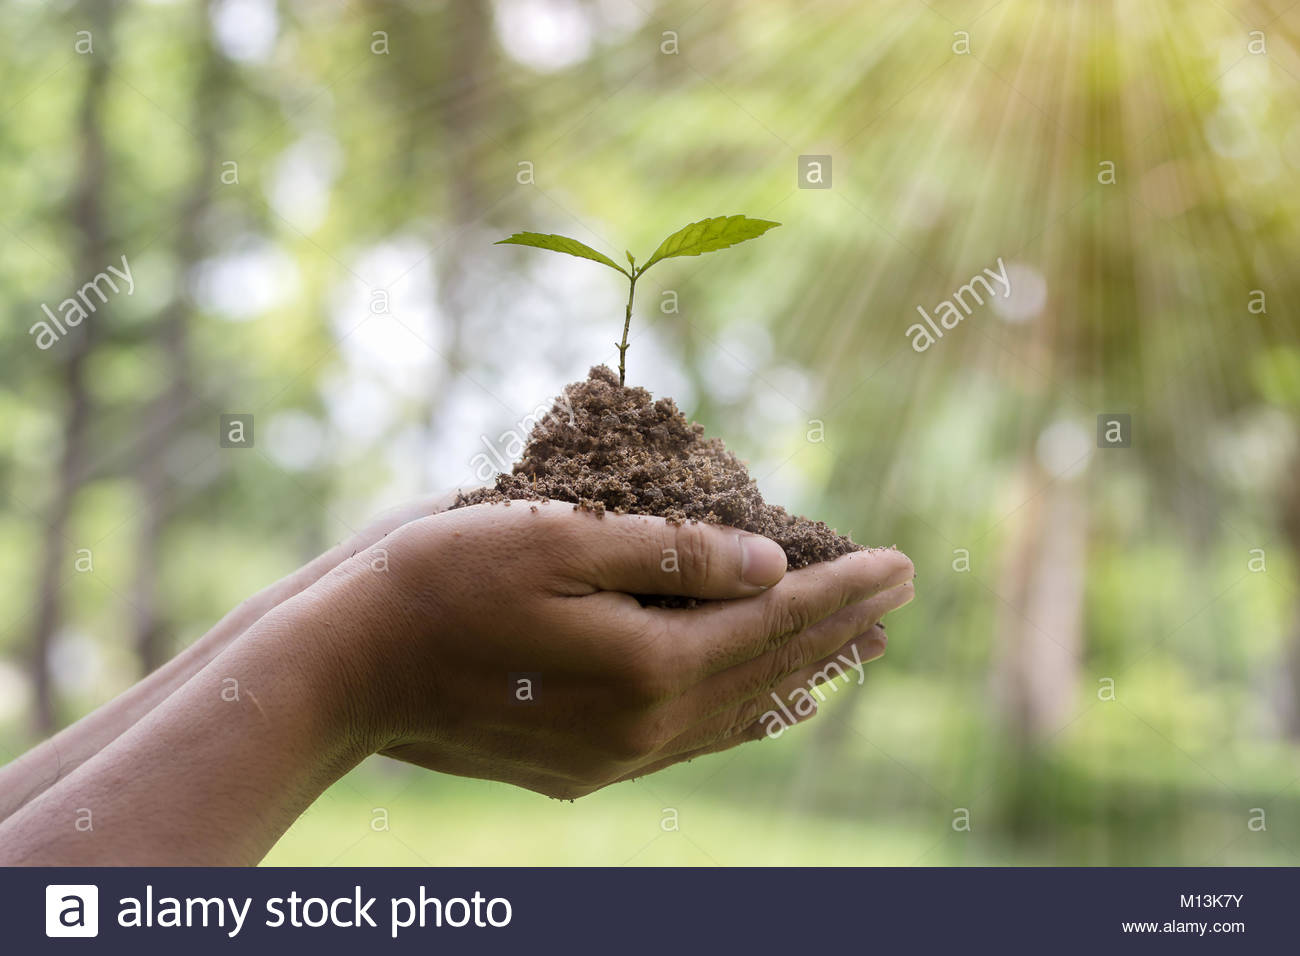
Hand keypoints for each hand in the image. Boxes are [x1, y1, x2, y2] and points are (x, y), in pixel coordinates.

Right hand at [307, 501, 915, 798]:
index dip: (840, 589)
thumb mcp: (557, 539)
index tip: (900, 564)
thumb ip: (673, 556)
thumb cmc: (442, 582)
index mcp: (646, 665)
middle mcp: (642, 725)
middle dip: (838, 631)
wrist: (347, 669)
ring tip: (851, 651)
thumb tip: (770, 568)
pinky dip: (741, 711)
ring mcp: (612, 755)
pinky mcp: (581, 765)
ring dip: (800, 676)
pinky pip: (689, 739)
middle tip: (897, 599)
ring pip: (735, 713)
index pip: (773, 622)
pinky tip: (763, 702)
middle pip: (767, 672)